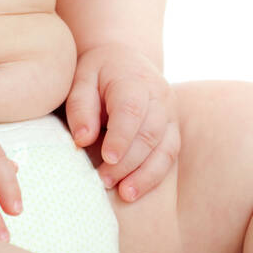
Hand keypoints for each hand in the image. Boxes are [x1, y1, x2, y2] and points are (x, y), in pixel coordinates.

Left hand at [65, 43, 178, 201]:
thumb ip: (80, 106)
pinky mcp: (173, 130)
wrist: (123, 60)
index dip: (121, 137)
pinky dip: (153, 176)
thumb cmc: (97, 71)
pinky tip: (134, 190)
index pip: (131, 110)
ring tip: (123, 193)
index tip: (107, 158)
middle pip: (149, 134)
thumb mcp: (81, 78)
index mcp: (134, 79)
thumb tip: (82, 141)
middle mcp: (159, 97)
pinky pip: (169, 156)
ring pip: (164, 149)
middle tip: (103, 180)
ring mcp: (170, 115)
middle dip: (128, 162)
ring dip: (144, 175)